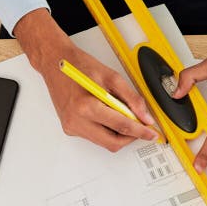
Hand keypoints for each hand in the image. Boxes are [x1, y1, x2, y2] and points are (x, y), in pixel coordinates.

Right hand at [14, 9, 157, 151]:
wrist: (55, 62)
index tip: (152, 134)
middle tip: (141, 128)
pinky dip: (106, 131)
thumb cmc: (79, 66)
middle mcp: (77, 120)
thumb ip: (132, 99)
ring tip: (124, 118)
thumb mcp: (112, 78)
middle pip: (113, 142)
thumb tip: (145, 117)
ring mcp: (72, 126)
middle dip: (130, 138)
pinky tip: (108, 117)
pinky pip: (95, 137)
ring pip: (104, 143)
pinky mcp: (69, 128)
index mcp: (87, 106)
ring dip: (118, 135)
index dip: (140, 132)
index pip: (121, 126)